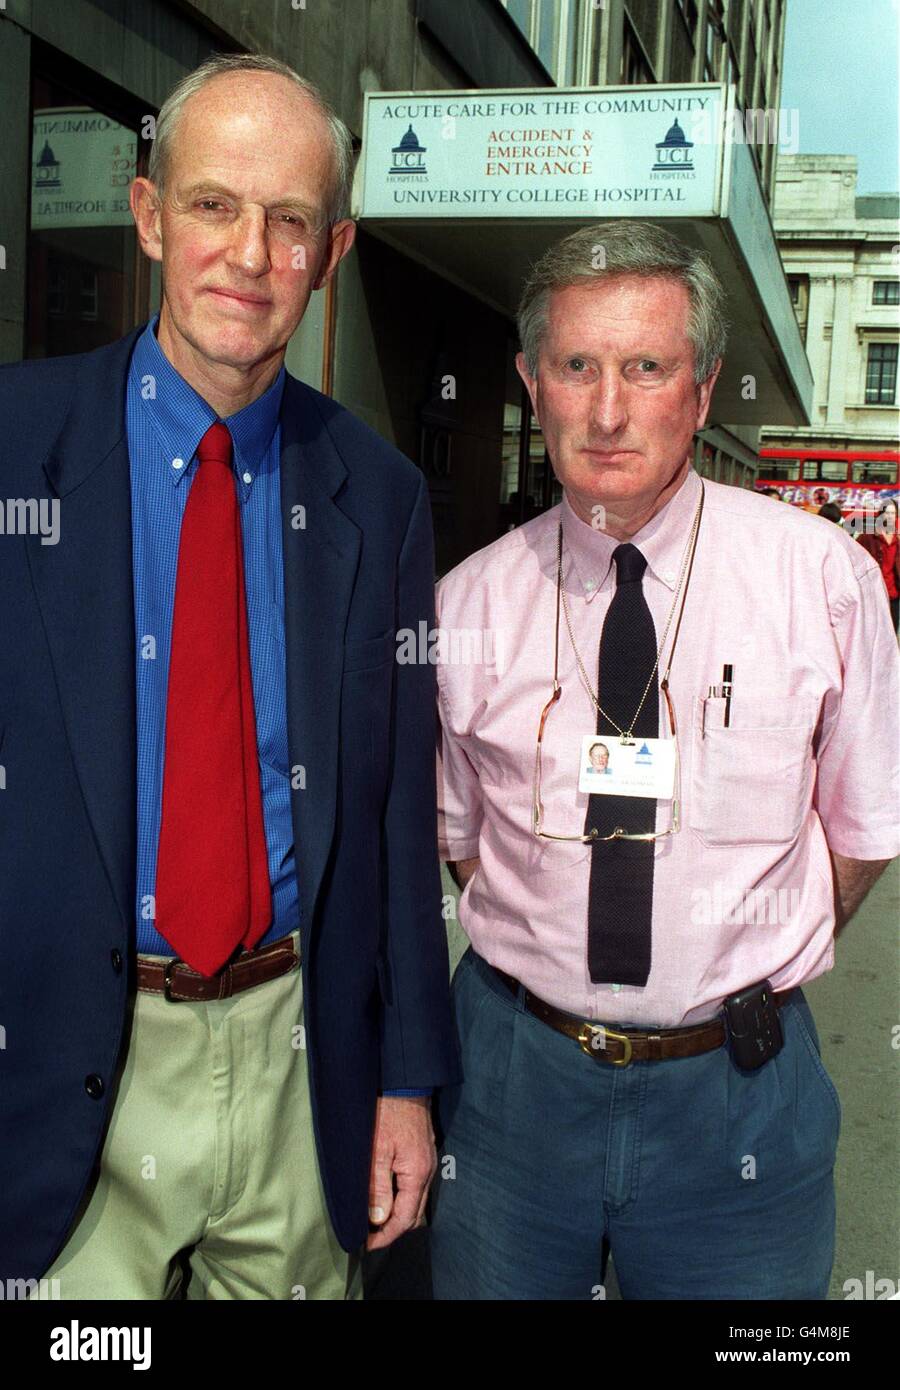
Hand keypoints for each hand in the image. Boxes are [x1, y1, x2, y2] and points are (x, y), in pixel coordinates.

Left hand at [366, 1095, 435, 1250]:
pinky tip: (387, 1196)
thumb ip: (378, 1187)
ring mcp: (428, 1161)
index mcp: (418, 1173)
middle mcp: (428, 1171)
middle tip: (370, 1237)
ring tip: (376, 1220)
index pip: (406, 1218)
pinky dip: (403, 1198)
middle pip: (415, 1214)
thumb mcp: (376, 1150)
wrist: (404, 1083)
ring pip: (416, 1200)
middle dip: (394, 1229)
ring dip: (398, 1214)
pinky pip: (416, 1186)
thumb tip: (378, 1219)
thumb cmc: (388, 1113)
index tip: (367, 1244)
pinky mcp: (423, 1153)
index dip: (386, 1235)